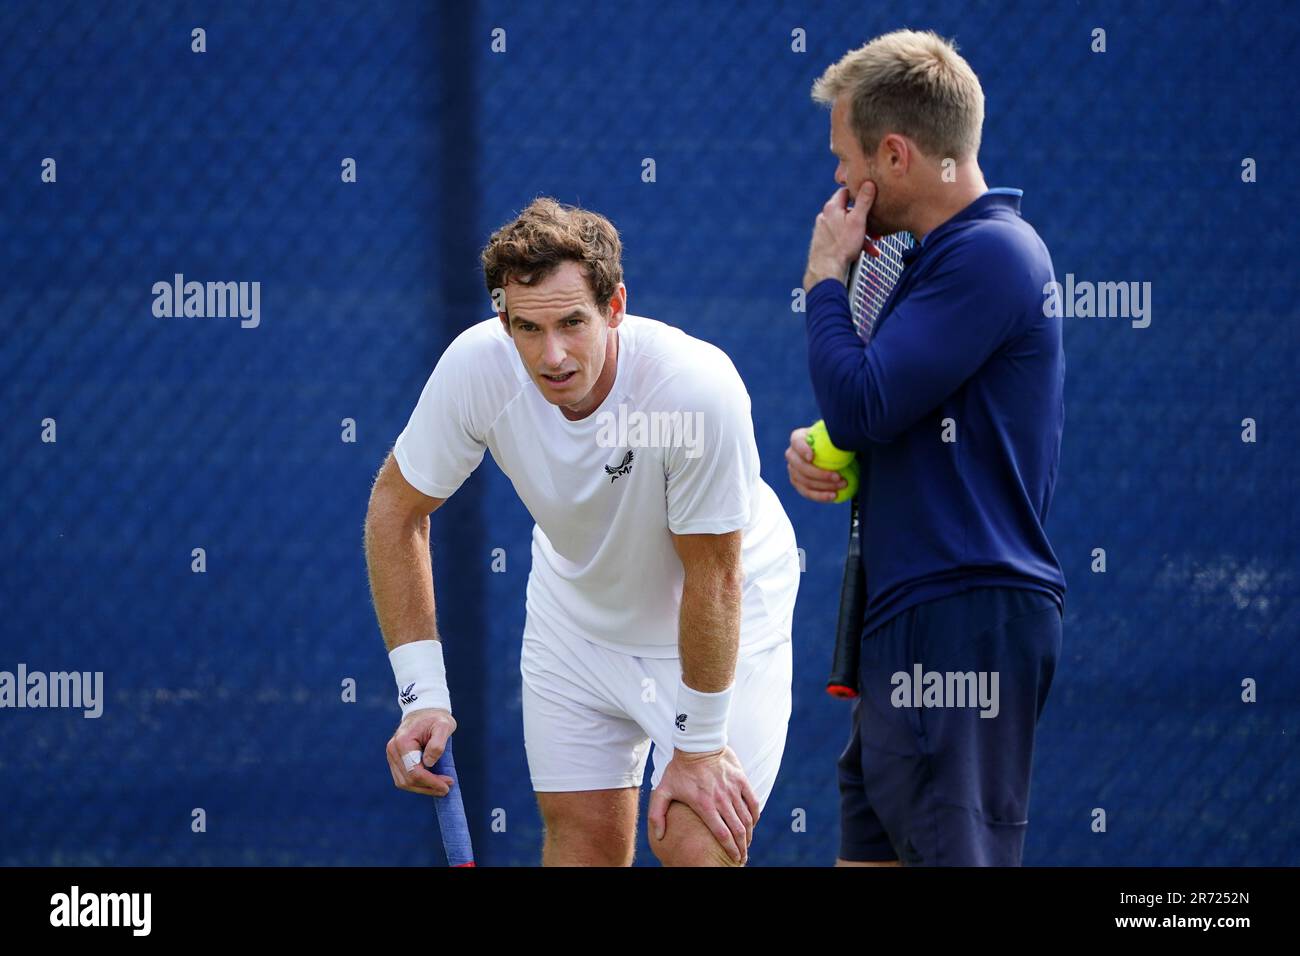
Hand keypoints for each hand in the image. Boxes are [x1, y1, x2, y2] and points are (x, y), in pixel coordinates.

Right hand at [385, 708, 456, 795]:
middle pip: (407, 780)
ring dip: (422, 788)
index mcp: (403, 742)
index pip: (414, 771)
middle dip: (428, 787)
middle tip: (446, 788)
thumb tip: (429, 763)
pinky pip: (403, 777)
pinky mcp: (395, 759)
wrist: (424, 710)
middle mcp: (393, 749)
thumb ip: (438, 743)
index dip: (431, 782)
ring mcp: (391, 755)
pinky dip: (416, 784)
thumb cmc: (436, 718)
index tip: (447, 786)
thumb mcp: (444, 726)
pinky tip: (431, 782)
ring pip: (403, 782)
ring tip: (440, 787)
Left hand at [648, 746, 759, 864]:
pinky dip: (755, 814)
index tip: (733, 858)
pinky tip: (753, 822)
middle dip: (742, 847)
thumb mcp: (662, 791)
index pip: (722, 834)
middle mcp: (721, 799)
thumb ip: (657, 814)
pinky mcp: (741, 779)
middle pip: (738, 830)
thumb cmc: (679, 769)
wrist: (697, 744)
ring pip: (747, 818)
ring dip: (749, 834)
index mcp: (704, 805)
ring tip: (747, 843)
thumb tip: (659, 836)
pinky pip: (753, 801)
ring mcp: (733, 789)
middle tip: (742, 857)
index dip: (730, 849)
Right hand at [785, 426, 848, 502]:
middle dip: (818, 473)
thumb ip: (838, 433)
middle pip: (799, 466)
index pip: (797, 442)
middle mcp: (792, 455)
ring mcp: (793, 471)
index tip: (812, 457)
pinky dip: (820, 496)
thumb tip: (846, 435)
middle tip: (838, 476)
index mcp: (798, 438)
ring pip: (804, 481)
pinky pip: (807, 493)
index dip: (802, 450)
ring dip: (823, 486)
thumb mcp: (837, 434)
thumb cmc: (836, 441)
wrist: (834, 453)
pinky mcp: (798, 484)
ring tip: (842, 485)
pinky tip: (833, 495)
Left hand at [803, 181, 879, 290]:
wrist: (826, 270)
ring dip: (862, 236)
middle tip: (876, 230)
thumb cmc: (842, 246)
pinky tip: (862, 253)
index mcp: (832, 208)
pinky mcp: (824, 242)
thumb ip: (864, 201)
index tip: (869, 197)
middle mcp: (825, 216)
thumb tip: (868, 183)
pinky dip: (852, 244)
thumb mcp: (858, 220)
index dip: (858, 193)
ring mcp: (823, 230)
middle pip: (849, 212)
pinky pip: (841, 239)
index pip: (846, 192)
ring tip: (872, 247)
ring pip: (847, 228)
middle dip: (865, 222)